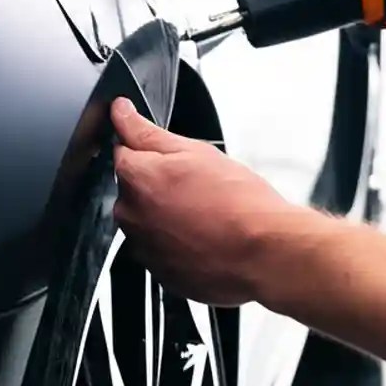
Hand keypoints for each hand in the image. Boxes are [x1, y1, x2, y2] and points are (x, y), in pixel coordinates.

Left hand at [109, 97, 312, 306]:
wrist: (265, 254)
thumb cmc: (237, 202)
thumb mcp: (195, 151)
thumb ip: (146, 131)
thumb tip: (120, 111)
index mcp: (135, 179)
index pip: (123, 152)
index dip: (149, 150)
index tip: (171, 156)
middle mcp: (131, 216)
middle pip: (133, 190)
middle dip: (157, 184)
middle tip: (197, 186)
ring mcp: (144, 249)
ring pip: (147, 221)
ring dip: (165, 215)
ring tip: (204, 214)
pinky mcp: (160, 274)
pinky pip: (160, 250)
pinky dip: (176, 243)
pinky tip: (204, 237)